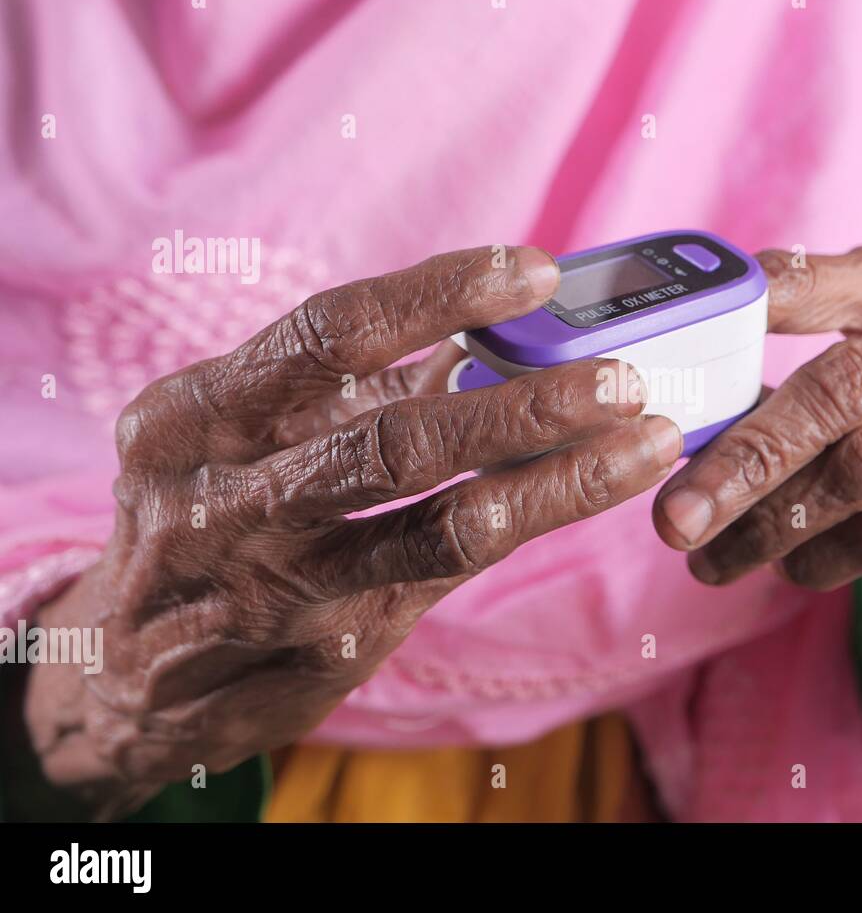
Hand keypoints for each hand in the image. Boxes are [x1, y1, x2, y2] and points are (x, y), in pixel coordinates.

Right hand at [21, 246, 680, 817]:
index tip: (537, 271)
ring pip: (442, 519)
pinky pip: (452, 570)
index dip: (440, 294)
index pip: (328, 333)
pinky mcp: (331, 641)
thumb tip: (483, 320)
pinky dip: (531, 520)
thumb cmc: (213, 515)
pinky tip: (593, 486)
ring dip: (559, 476)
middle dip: (526, 403)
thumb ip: (351, 383)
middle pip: (397, 434)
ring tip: (647, 439)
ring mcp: (279, 581)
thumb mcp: (244, 435)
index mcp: (193, 415)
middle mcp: (222, 497)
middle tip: (622, 375)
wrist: (132, 671)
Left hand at [651, 239, 861, 639]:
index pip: (836, 278)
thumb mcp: (860, 381)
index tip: (702, 324)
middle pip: (842, 387)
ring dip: (773, 522)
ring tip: (712, 556)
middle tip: (675, 515)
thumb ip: (782, 383)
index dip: (773, 299)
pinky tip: (791, 568)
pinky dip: (825, 555)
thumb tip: (676, 428)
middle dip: (748, 456)